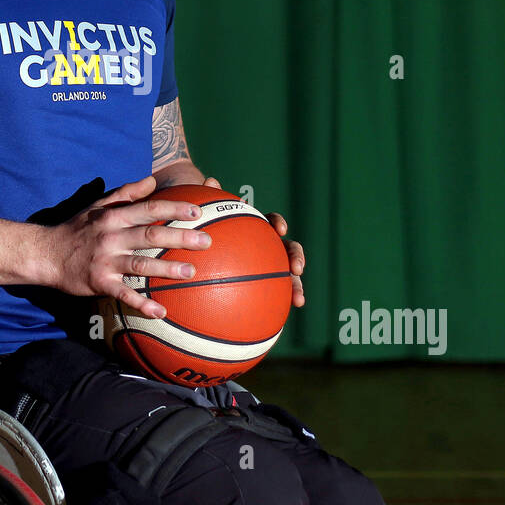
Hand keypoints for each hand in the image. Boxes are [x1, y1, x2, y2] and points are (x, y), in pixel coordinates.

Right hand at [48, 175, 212, 318]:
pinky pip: (123, 294)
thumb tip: (151, 180)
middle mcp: (111, 237)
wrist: (45, 253)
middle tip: (206, 241)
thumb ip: (125, 193)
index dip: (173, 209)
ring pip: (140, 264)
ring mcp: (105, 261)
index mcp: (113, 217)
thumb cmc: (75, 229)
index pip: (148, 209)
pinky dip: (141, 303)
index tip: (197, 211)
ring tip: (191, 272)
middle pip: (150, 235)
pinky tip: (160, 311)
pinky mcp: (99, 282)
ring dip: (166, 269)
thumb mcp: (97, 206)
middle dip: (179, 238)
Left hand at [204, 176, 304, 307]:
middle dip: (296, 258)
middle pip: (288, 250)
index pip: (272, 222)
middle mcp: (266, 247)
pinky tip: (274, 324)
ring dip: (296, 286)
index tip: (280, 230)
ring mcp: (266, 267)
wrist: (206, 247)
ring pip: (287, 277)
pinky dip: (274, 308)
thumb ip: (209, 199)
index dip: (278, 224)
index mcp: (255, 228)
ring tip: (299, 300)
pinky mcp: (262, 287)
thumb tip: (209, 181)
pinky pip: (270, 298)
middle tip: (296, 269)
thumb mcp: (205, 215)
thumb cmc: (205, 229)